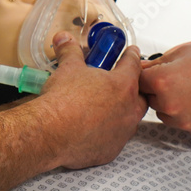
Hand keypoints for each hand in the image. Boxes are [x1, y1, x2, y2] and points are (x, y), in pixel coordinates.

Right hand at [35, 32, 147, 169]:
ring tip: (105, 108)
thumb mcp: (67, 68)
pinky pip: (115, 139)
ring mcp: (122, 132)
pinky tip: (95, 130)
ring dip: (121, 112)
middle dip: (132, 89)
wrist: (50, 133)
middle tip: (118, 84)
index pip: (134, 65)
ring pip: (129, 119)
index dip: (131, 56)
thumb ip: (70, 52)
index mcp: (123, 85)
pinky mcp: (112, 150)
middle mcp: (129, 109)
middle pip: (139, 95)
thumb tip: (64, 39)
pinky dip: (108, 134)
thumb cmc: (62, 101)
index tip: (132, 53)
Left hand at [139, 37, 190, 137]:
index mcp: (162, 81)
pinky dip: (189, 115)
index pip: (139, 81)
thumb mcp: (184, 50)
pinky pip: (183, 123)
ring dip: (172, 105)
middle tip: (182, 79)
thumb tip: (142, 68)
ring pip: (165, 114)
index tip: (157, 71)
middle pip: (151, 99)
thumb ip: (158, 62)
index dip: (149, 74)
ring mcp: (183, 121)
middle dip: (160, 90)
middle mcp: (169, 105)